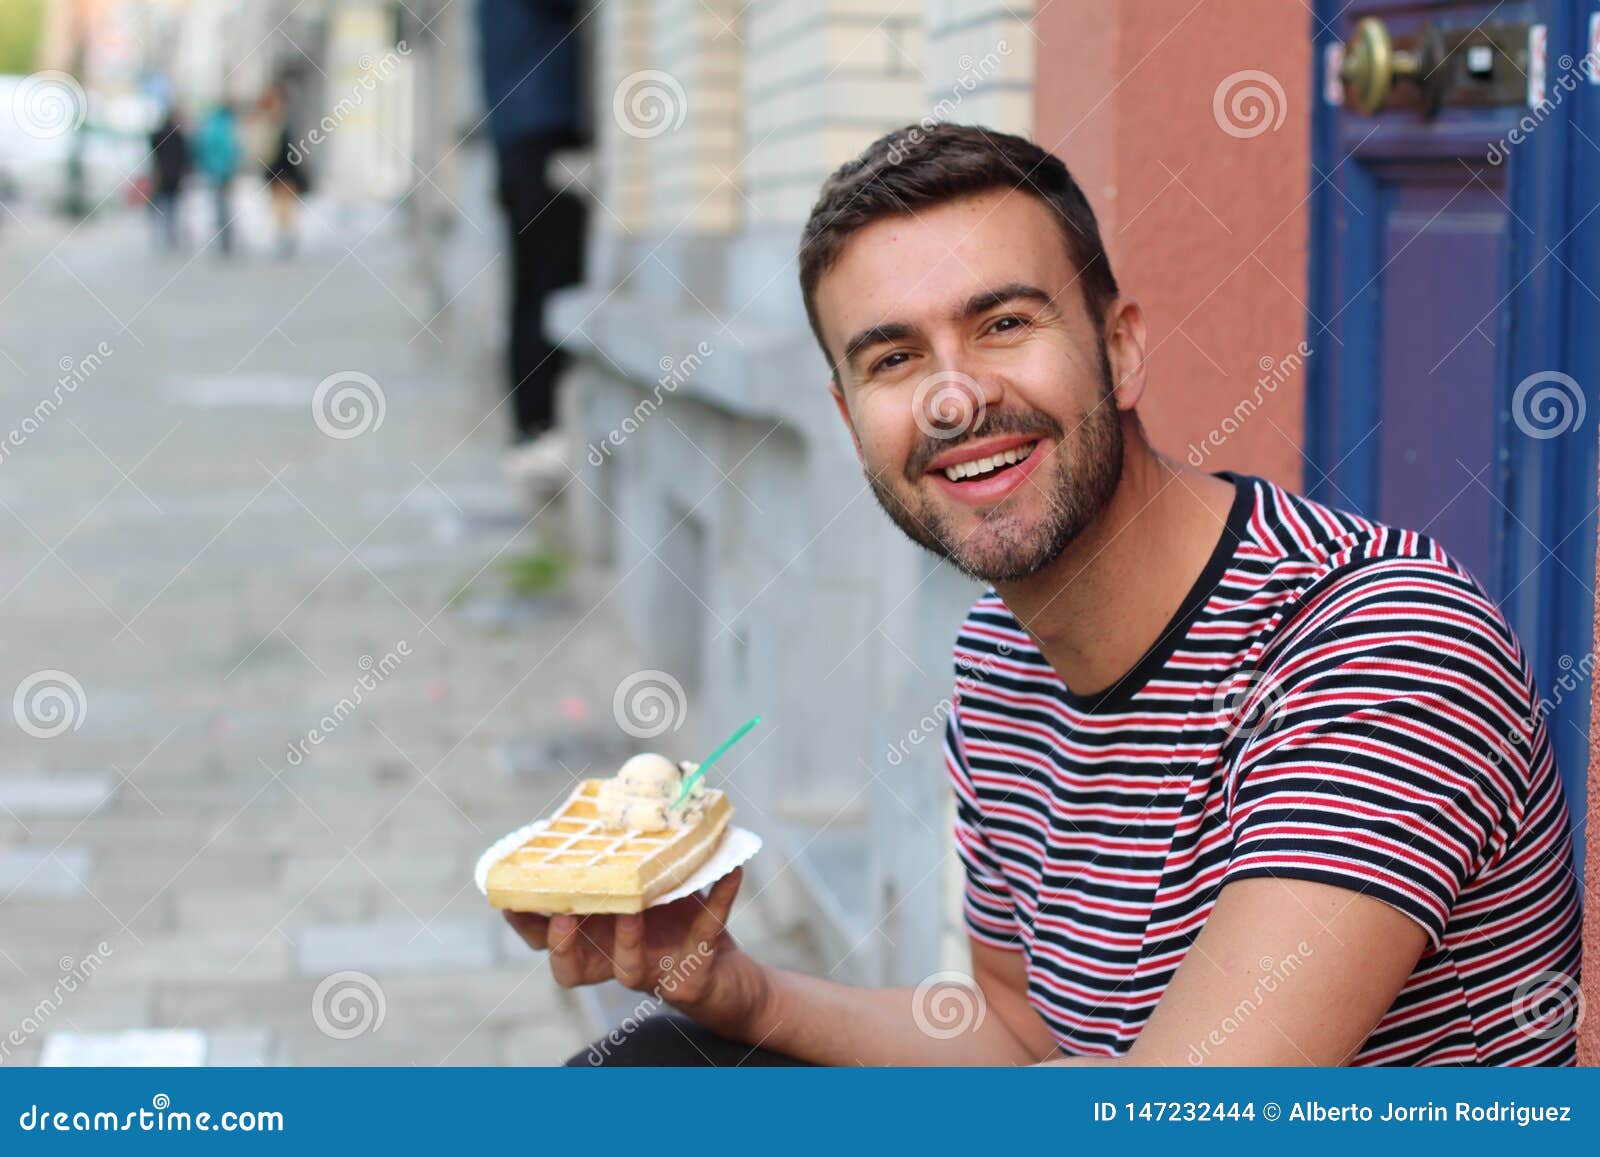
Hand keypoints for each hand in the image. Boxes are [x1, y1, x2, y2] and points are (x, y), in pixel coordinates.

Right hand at [503, 867, 765, 1036]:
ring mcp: (651, 974)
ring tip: (632, 910)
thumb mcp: (650, 884)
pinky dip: (718, 903)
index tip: (508, 895)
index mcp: (595, 937)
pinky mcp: (690, 980)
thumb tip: (625, 792)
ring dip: (626, 939)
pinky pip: (703, 939)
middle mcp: (614, 961)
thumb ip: (632, 853)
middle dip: (561, 943)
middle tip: (563, 917)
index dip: (525, 921)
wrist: (728, 975)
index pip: (545, 937)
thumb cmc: (679, 922)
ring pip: (626, 970)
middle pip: (570, 967)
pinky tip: (733, 874)